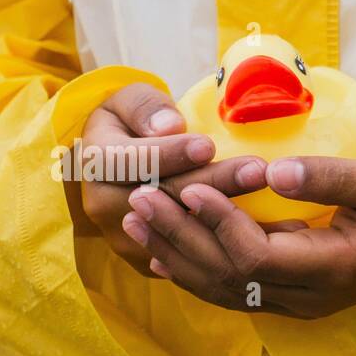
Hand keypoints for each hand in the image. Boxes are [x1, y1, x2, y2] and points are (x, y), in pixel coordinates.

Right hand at [72, 83, 268, 275]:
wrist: (116, 162)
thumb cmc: (130, 123)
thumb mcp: (129, 100)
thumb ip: (145, 107)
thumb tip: (168, 127)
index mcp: (95, 162)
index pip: (132, 161)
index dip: (171, 154)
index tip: (207, 145)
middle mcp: (102, 204)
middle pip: (162, 197)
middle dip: (212, 182)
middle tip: (255, 169)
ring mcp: (124, 234)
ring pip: (177, 226)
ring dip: (222, 210)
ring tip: (260, 187)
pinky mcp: (145, 254)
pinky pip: (184, 250)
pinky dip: (218, 236)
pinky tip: (254, 222)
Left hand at [121, 155, 355, 317]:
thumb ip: (330, 178)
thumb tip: (274, 173)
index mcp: (330, 270)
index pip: (256, 257)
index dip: (218, 224)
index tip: (190, 187)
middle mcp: (305, 299)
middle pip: (225, 278)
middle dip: (178, 237)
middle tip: (140, 198)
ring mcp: (294, 304)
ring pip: (219, 290)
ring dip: (174, 255)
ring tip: (134, 221)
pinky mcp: (287, 298)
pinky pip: (229, 292)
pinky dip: (191, 272)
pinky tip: (158, 256)